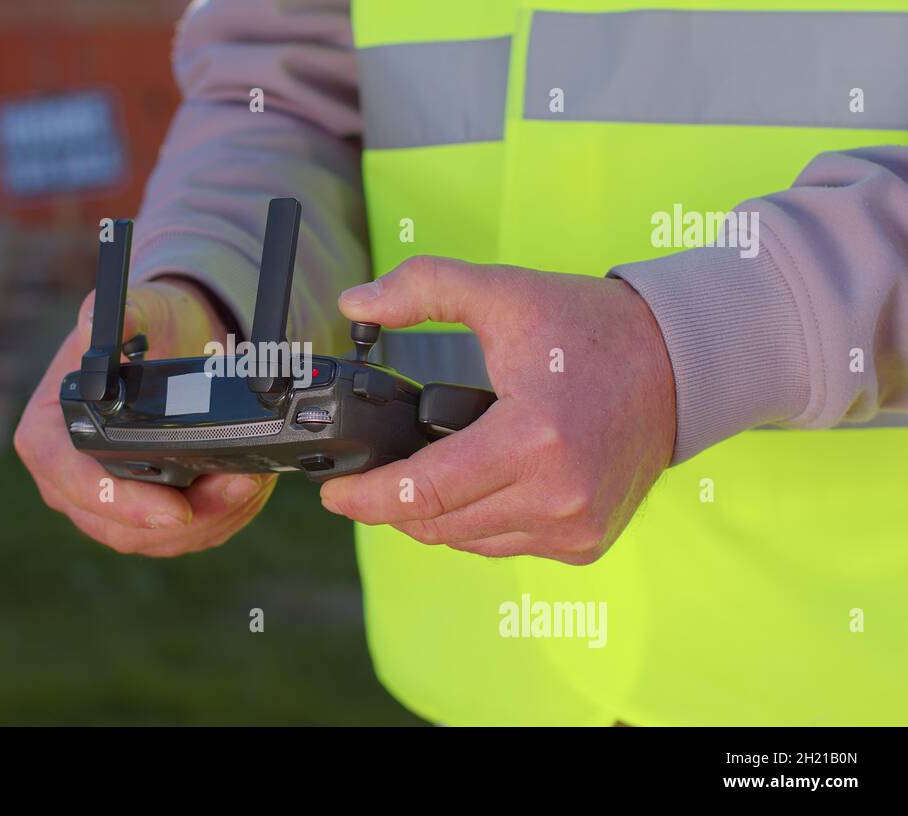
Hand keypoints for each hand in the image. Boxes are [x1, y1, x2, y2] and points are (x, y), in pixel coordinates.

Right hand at [15, 279, 276, 556]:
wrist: (175, 347)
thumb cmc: (149, 329)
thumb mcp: (142, 312)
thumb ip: (124, 315)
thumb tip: (94, 317)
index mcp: (47, 435)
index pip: (71, 481)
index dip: (120, 503)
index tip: (173, 509)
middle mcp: (67, 480)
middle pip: (118, 527)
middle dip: (187, 517)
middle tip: (240, 485)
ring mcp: (104, 505)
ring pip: (155, 541)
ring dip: (213, 519)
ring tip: (252, 482)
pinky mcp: (142, 517)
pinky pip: (180, 538)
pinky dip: (221, 519)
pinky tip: (248, 490)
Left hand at [319, 256, 675, 564]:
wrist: (678, 364)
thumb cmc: (589, 329)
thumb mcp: (503, 292)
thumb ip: (422, 289)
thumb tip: (354, 302)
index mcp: (531, 439)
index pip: (422, 493)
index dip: (365, 498)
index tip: (333, 491)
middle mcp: (557, 495)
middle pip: (436, 525)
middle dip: (391, 506)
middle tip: (370, 479)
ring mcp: (575, 526)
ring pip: (467, 542)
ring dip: (434, 517)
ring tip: (420, 478)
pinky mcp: (587, 542)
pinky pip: (505, 546)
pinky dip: (478, 524)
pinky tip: (475, 488)